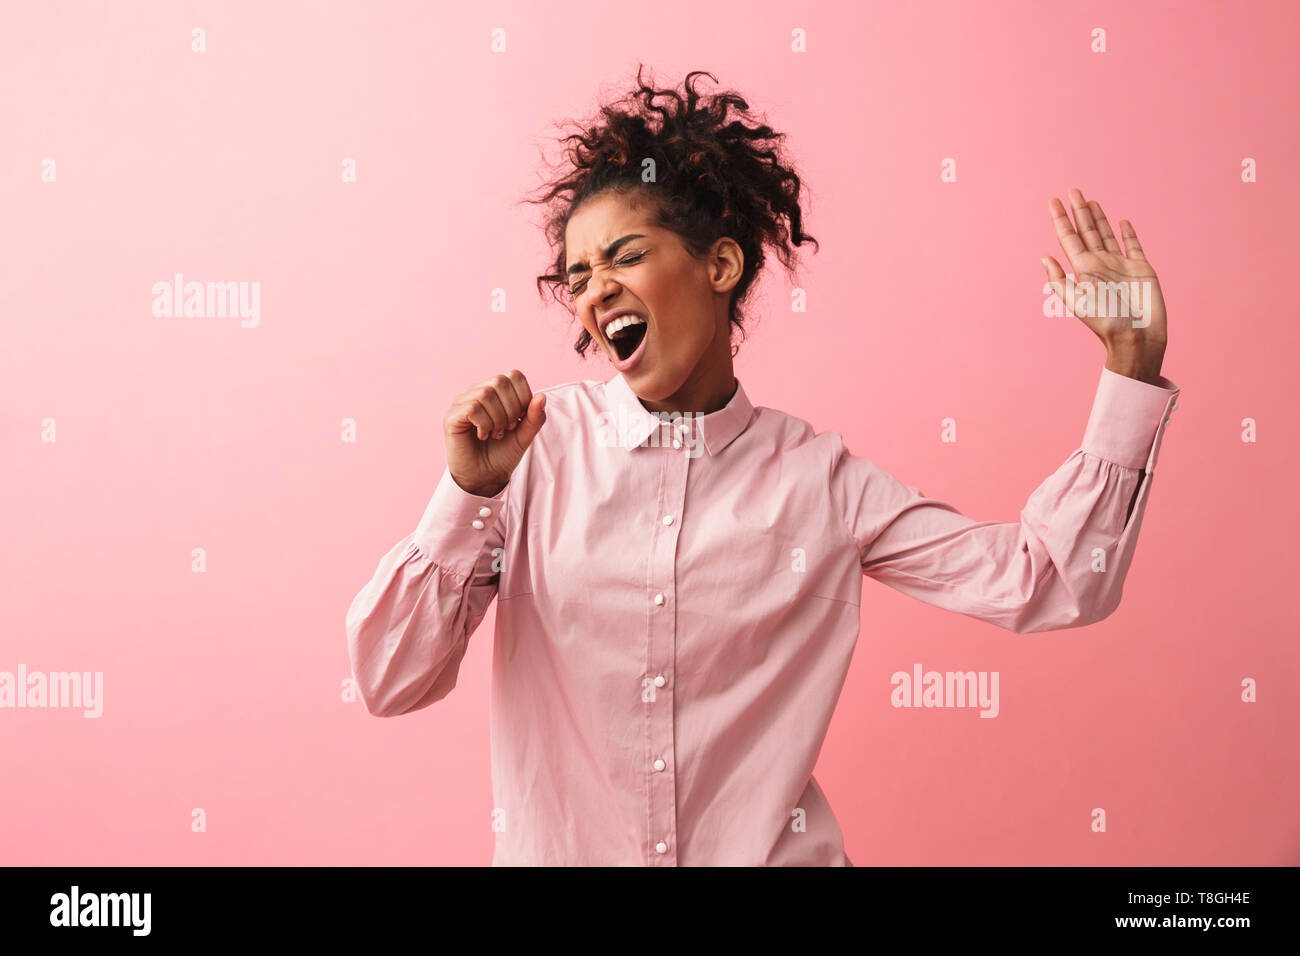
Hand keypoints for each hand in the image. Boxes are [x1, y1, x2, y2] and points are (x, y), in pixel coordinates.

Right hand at [443, 370, 546, 496]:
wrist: (486, 477)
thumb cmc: (503, 453)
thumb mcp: (525, 435)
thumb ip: (535, 417)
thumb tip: (541, 396)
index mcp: (495, 391)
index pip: (514, 376)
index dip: (523, 397)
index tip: (519, 419)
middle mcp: (477, 391)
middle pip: (500, 381)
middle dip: (511, 409)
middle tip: (507, 429)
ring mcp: (462, 402)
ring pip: (486, 394)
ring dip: (497, 419)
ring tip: (495, 434)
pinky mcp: (451, 416)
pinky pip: (472, 408)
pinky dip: (484, 424)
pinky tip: (483, 435)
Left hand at [1041, 187, 1167, 382]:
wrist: (1137, 336)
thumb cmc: (1107, 323)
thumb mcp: (1078, 302)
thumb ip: (1060, 280)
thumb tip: (1043, 257)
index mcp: (1083, 270)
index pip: (1068, 239)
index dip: (1060, 219)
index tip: (1053, 201)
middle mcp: (1100, 264)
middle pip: (1086, 232)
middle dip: (1079, 212)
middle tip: (1072, 191)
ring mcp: (1120, 264)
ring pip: (1106, 234)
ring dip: (1098, 218)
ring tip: (1090, 201)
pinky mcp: (1141, 268)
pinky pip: (1133, 245)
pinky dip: (1127, 233)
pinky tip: (1121, 221)